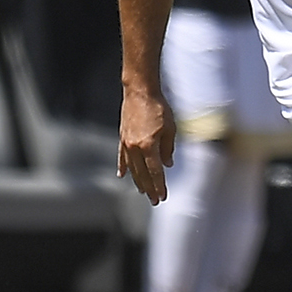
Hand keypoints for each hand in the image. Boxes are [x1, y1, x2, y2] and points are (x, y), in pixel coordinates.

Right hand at [117, 86, 175, 205]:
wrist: (140, 91)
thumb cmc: (158, 107)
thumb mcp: (170, 128)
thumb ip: (168, 148)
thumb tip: (167, 164)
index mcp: (149, 146)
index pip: (155, 172)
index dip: (159, 186)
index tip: (162, 196)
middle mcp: (135, 148)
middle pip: (142, 174)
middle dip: (149, 188)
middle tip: (154, 200)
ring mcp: (127, 143)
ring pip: (132, 168)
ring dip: (137, 181)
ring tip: (142, 192)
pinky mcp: (122, 137)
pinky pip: (122, 157)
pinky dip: (123, 167)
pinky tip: (122, 175)